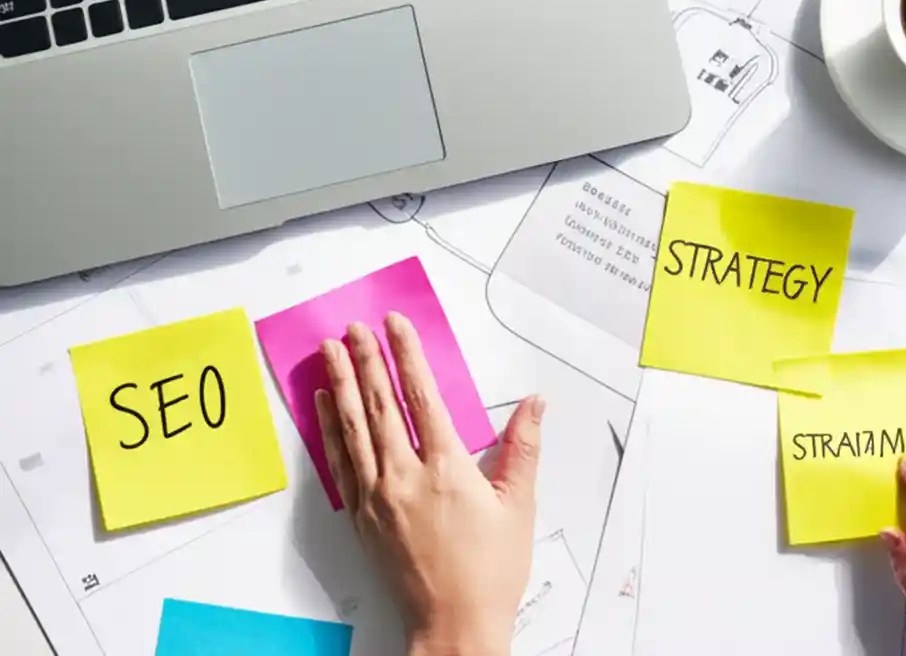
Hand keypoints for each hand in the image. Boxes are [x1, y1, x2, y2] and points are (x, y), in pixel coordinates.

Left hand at [315, 313, 543, 655]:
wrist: (454, 624)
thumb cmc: (488, 574)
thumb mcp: (518, 505)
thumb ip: (523, 447)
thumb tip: (534, 404)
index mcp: (447, 468)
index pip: (421, 396)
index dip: (407, 355)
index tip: (396, 327)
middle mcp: (406, 477)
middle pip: (381, 404)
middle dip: (367, 359)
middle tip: (356, 328)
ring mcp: (378, 497)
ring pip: (354, 427)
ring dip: (341, 384)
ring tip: (330, 351)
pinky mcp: (362, 517)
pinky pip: (341, 462)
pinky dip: (330, 429)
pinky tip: (325, 406)